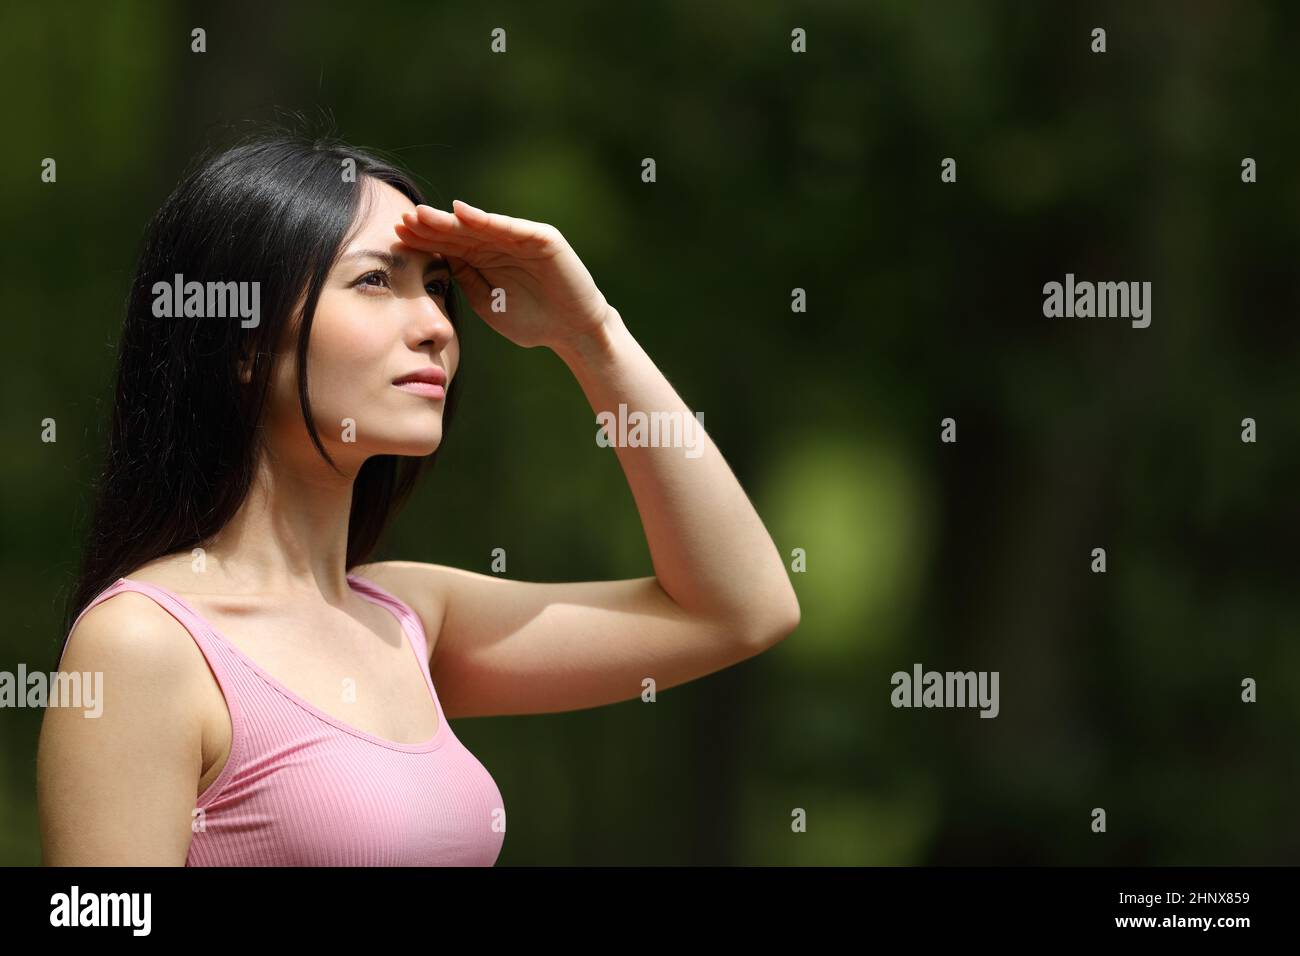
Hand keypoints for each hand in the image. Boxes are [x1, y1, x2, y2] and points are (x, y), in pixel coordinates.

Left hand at [395, 200, 612, 351]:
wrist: (572, 332)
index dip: (424, 240)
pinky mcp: (542, 239)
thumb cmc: (532, 322)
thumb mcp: (488, 304)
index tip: (394, 238)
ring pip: (480, 226)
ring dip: (451, 220)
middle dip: (431, 226)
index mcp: (484, 260)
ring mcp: (520, 239)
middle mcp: (499, 244)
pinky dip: (488, 220)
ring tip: (424, 216)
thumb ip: (466, 281)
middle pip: (459, 232)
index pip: (449, 246)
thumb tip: (436, 261)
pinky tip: (464, 213)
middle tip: (402, 221)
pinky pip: (511, 227)